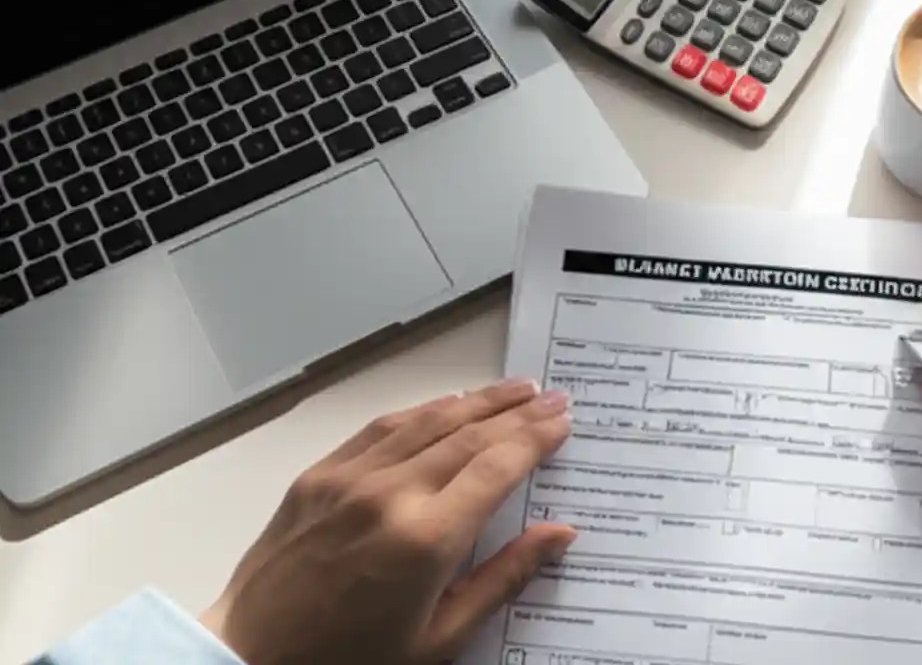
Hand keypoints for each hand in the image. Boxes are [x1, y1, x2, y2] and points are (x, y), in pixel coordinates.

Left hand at [198, 379, 573, 664]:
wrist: (253, 655)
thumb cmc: (353, 658)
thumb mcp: (441, 637)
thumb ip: (504, 578)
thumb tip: (560, 533)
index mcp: (425, 541)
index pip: (496, 469)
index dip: (534, 441)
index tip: (562, 423)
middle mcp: (390, 496)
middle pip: (469, 436)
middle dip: (517, 414)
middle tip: (554, 398)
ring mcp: (350, 479)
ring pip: (427, 422)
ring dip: (476, 400)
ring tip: (515, 389)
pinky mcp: (319, 475)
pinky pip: (381, 428)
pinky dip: (422, 410)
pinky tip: (447, 402)